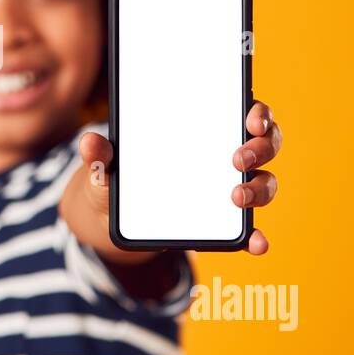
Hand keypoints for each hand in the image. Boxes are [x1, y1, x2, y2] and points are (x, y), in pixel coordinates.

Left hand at [58, 100, 281, 258]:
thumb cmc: (117, 175)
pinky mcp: (222, 224)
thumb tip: (90, 143)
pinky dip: (255, 236)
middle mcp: (224, 154)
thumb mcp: (104, 165)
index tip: (252, 118)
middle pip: (263, 143)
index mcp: (203, 127)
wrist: (109, 215)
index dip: (257, 111)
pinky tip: (256, 244)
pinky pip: (246, 229)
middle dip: (260, 147)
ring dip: (259, 188)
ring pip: (262, 182)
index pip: (244, 110)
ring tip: (237, 198)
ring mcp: (227, 189)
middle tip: (238, 158)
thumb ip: (101, 156)